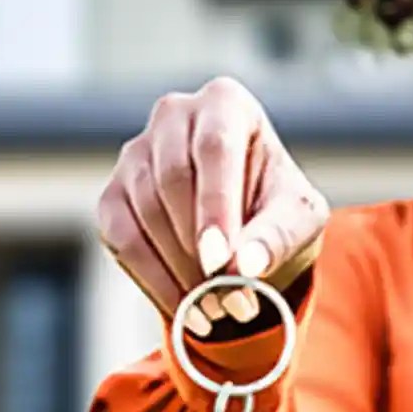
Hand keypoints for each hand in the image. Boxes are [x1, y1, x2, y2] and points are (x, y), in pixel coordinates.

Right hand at [97, 77, 328, 336]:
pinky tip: (185, 307)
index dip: (216, 206)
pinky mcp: (113, 194)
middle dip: (198, 247)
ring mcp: (136, 153)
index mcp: (225, 103)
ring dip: (179, 268)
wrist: (252, 223)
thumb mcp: (299, 218)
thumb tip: (245, 265)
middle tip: (229, 299)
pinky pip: (120, 236)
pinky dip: (152, 278)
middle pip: (172, 179)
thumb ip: (278, 235)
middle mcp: (174, 116)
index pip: (214, 148)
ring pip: (144, 211)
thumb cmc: (279, 207)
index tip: (222, 261)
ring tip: (217, 309)